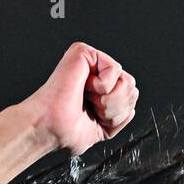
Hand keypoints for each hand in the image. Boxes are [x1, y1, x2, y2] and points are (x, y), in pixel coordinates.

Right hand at [21, 41, 139, 155]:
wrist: (51, 128)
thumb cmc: (67, 131)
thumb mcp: (102, 130)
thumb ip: (119, 118)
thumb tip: (131, 109)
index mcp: (98, 91)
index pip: (131, 97)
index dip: (120, 114)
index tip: (97, 119)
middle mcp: (95, 74)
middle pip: (132, 88)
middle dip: (117, 108)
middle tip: (92, 110)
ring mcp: (90, 62)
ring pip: (127, 80)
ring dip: (110, 100)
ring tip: (88, 100)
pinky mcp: (83, 53)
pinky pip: (115, 69)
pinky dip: (103, 87)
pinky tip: (85, 88)